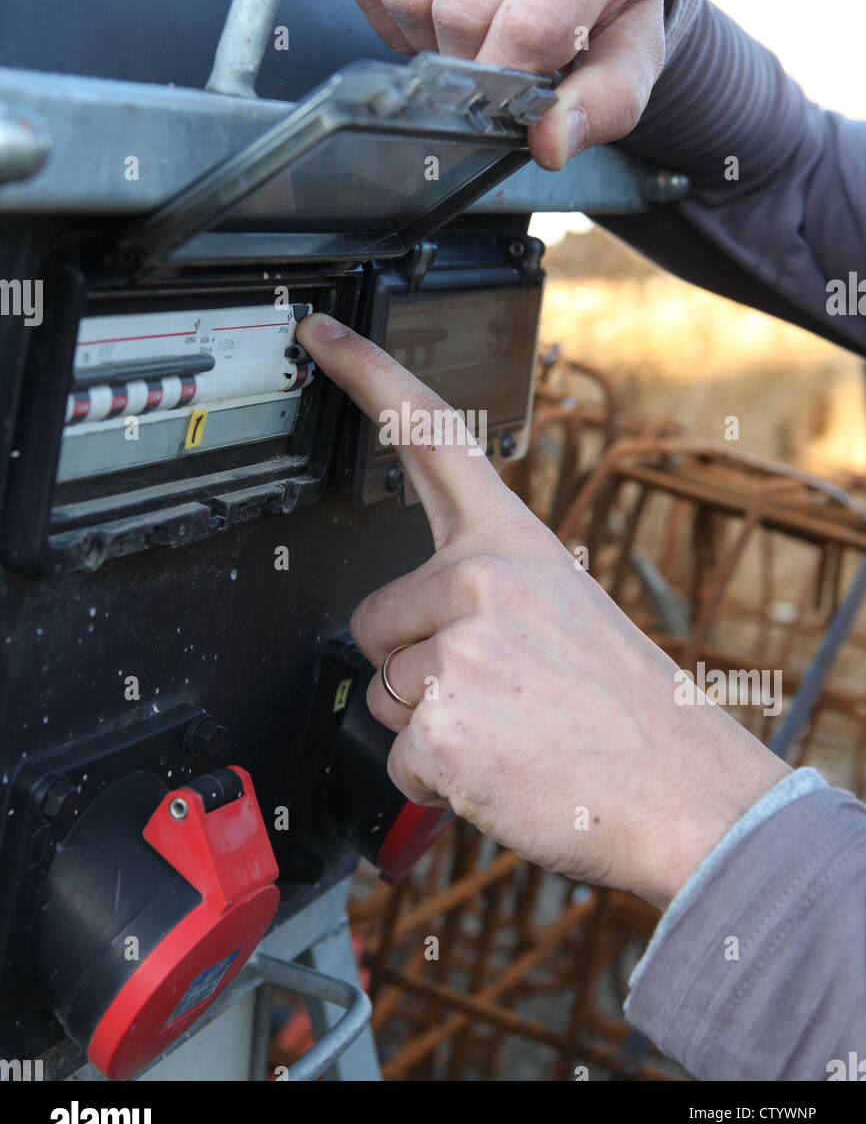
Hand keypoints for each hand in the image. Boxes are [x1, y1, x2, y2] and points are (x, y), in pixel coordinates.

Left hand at [296, 313, 788, 908]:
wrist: (682, 791)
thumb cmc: (625, 708)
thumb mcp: (563, 611)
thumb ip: (485, 593)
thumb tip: (420, 622)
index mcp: (511, 543)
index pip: (431, 435)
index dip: (367, 373)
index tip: (321, 332)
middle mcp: (479, 581)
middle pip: (371, 619)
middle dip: (412, 664)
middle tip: (500, 692)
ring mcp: (458, 652)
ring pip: (381, 693)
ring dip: (430, 722)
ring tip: (511, 729)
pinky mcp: (441, 727)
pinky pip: (396, 757)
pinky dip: (437, 779)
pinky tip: (503, 769)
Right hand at [348, 0, 672, 170]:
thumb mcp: (630, 52)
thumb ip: (604, 105)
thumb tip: (548, 143)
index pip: (529, 25)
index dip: (512, 79)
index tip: (523, 84)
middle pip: (458, 11)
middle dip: (470, 59)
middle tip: (496, 50)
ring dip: (426, 36)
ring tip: (465, 24)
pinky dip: (389, 13)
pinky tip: (430, 1)